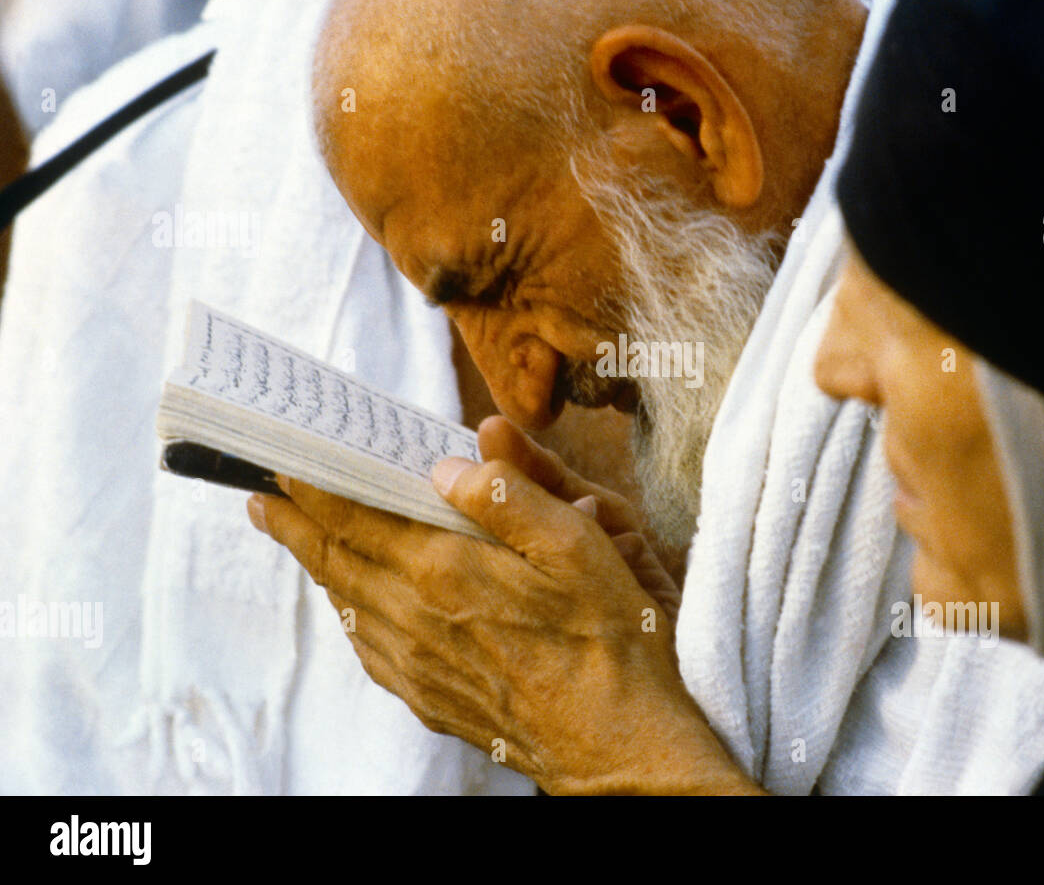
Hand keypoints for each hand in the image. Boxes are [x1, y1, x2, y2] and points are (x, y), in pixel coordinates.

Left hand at [247, 419, 759, 794]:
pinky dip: (349, 612)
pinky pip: (368, 646)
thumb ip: (508, 498)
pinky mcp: (428, 697)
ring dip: (318, 566)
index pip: (355, 519)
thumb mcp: (578, 548)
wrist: (615, 745)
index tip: (284, 462)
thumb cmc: (607, 642)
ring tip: (300, 540)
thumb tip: (446, 466)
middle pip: (335, 563)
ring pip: (347, 605)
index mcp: (445, 573)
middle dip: (295, 526)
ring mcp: (416, 665)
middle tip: (264, 500)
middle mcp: (415, 620)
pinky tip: (355, 604)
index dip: (313, 489)